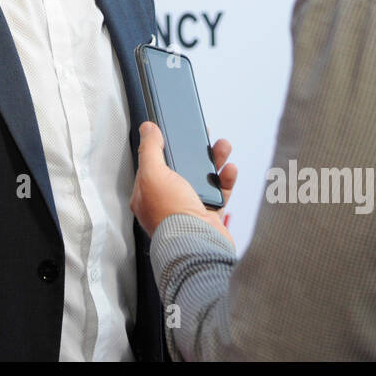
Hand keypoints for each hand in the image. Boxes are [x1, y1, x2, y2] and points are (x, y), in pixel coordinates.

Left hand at [130, 121, 235, 246]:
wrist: (198, 245)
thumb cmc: (171, 216)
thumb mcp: (153, 174)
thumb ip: (150, 149)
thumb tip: (147, 129)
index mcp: (146, 194)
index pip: (152, 165)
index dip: (163, 146)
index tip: (174, 132)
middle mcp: (166, 201)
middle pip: (181, 168)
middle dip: (194, 151)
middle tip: (204, 136)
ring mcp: (188, 208)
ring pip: (202, 178)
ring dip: (214, 160)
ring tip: (223, 147)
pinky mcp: (208, 215)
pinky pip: (219, 193)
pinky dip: (226, 179)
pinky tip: (230, 169)